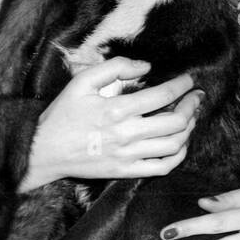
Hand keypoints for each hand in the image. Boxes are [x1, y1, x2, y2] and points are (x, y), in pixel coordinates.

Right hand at [20, 59, 200, 191]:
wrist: (43, 151)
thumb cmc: (62, 114)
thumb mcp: (81, 81)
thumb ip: (115, 67)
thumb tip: (146, 67)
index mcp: (117, 109)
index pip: (163, 95)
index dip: (182, 85)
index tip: (188, 80)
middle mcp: (126, 134)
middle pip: (175, 122)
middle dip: (192, 106)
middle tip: (196, 97)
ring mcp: (128, 156)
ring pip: (173, 145)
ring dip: (188, 129)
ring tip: (190, 118)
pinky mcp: (125, 172)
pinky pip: (162, 168)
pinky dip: (178, 156)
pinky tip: (179, 144)